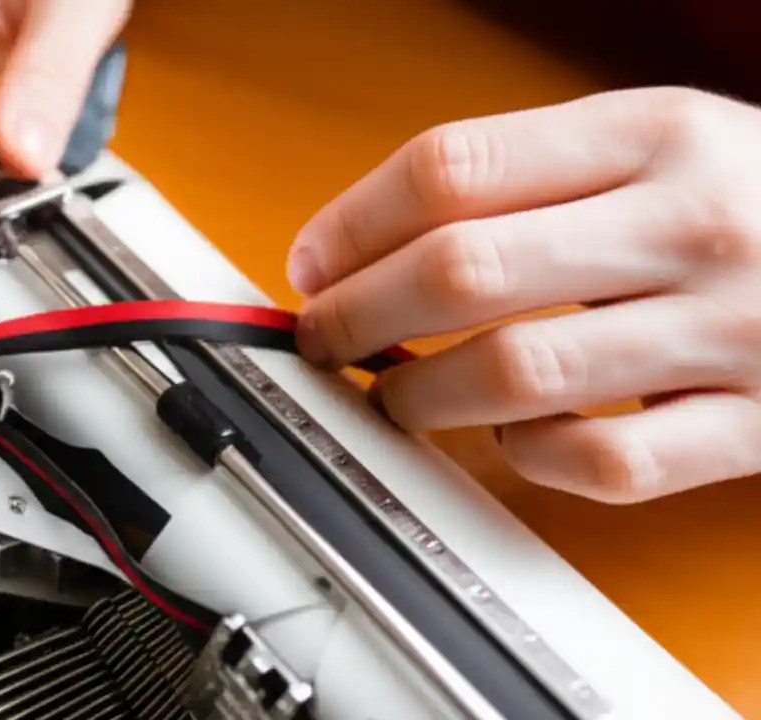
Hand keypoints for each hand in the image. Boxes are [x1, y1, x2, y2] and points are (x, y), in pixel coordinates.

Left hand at [288, 87, 760, 503]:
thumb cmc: (757, 199)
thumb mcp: (657, 142)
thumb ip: (527, 178)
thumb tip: (364, 241)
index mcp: (653, 133)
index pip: (454, 167)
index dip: (354, 223)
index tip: (313, 262)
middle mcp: (689, 222)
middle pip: (464, 269)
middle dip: (358, 313)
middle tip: (321, 337)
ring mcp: (728, 328)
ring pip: (519, 374)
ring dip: (420, 393)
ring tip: (394, 393)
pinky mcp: (755, 425)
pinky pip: (607, 461)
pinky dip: (532, 457)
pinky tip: (514, 438)